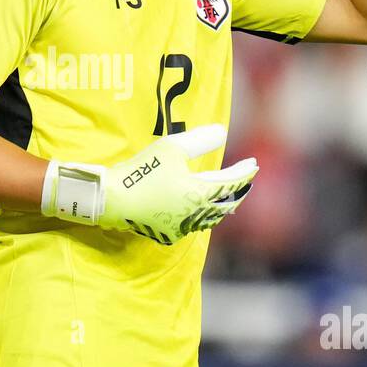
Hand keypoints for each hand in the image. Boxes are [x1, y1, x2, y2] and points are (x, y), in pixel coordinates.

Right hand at [42, 124, 258, 244]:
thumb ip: (200, 140)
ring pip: (210, 217)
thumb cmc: (143, 170)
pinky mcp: (166, 233)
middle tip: (245, 181)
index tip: (254, 164)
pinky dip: (201, 214)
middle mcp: (196, 215)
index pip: (231, 183)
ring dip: (220, 204)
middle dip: (236, 191)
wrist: (111, 198)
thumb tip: (222, 133)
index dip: (244, 173)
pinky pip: (192, 224)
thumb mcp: (172, 147)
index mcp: (200, 195)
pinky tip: (199, 210)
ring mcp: (181, 227)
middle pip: (225, 204)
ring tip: (226, 195)